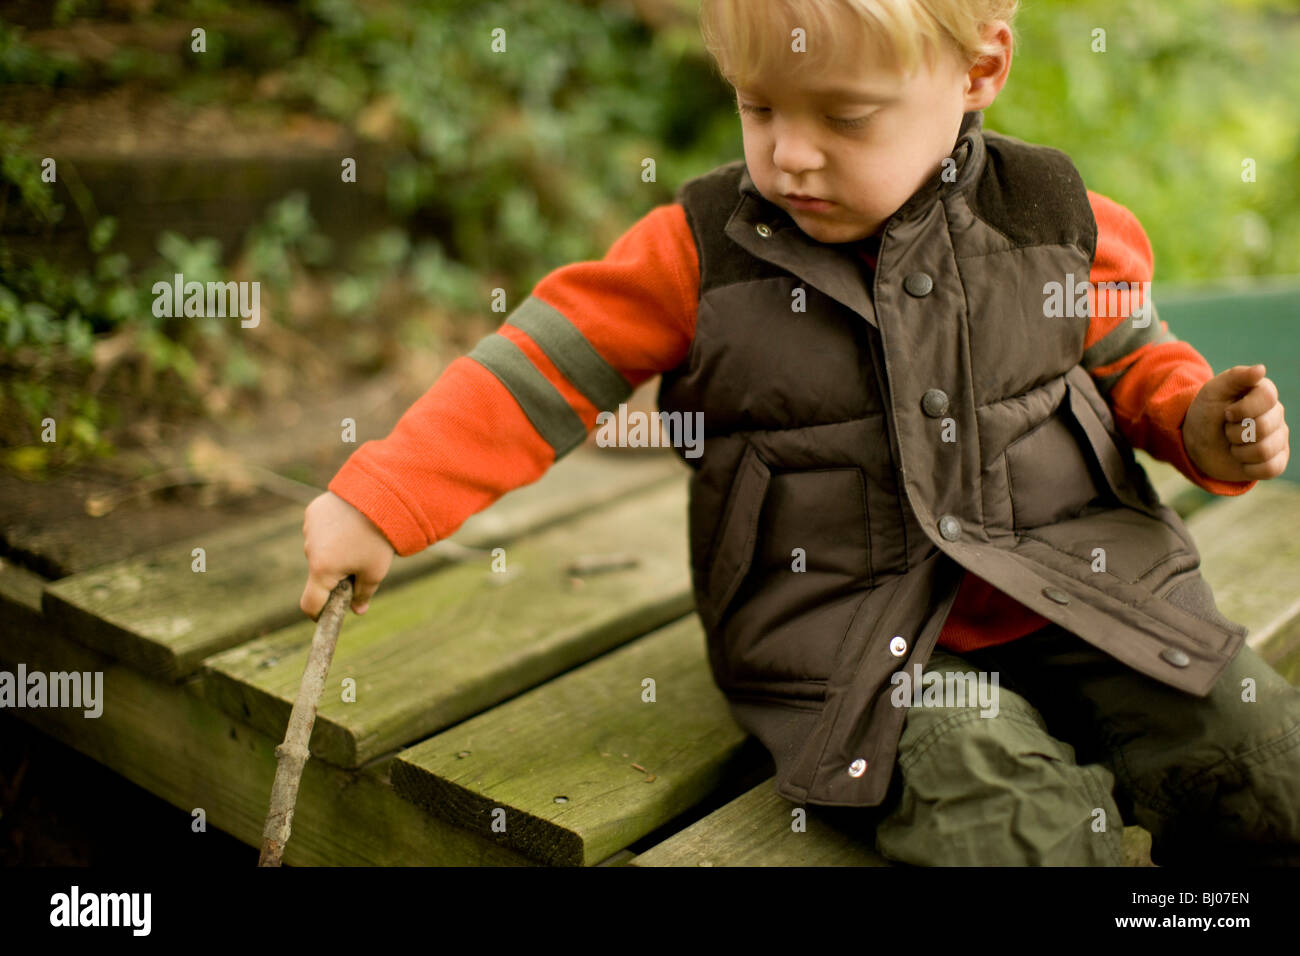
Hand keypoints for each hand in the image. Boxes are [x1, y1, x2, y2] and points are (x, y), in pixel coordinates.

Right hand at [300, 491, 395, 619]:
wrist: (378, 495)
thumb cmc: (378, 538)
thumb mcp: (375, 571)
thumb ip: (364, 594)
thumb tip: (358, 611)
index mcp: (322, 570)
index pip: (310, 603)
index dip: (318, 614)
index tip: (326, 615)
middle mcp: (309, 550)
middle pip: (319, 573)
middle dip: (334, 576)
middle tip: (360, 564)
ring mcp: (308, 529)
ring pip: (320, 550)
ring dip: (333, 551)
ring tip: (358, 538)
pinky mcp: (313, 511)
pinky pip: (320, 529)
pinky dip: (332, 531)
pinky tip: (350, 521)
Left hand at [1182, 364, 1288, 481]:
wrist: (1197, 441)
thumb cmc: (1206, 412)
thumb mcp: (1213, 391)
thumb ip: (1235, 377)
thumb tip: (1261, 369)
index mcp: (1264, 393)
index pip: (1267, 398)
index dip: (1242, 409)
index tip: (1226, 412)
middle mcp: (1276, 414)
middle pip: (1264, 427)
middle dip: (1235, 432)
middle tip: (1226, 430)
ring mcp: (1279, 438)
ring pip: (1265, 450)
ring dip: (1239, 451)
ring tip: (1232, 444)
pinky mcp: (1276, 460)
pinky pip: (1271, 468)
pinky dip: (1249, 467)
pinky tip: (1241, 459)